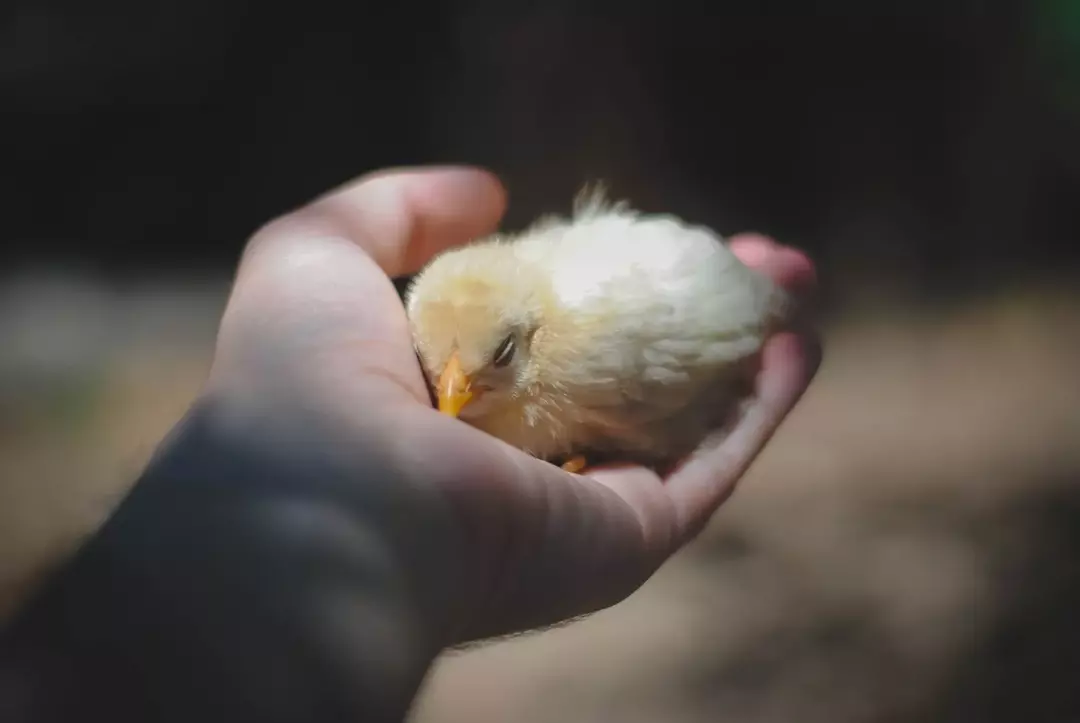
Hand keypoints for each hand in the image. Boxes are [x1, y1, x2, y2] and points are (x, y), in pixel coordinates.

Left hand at [205, 165, 820, 642]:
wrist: (328, 501)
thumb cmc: (307, 374)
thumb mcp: (320, 253)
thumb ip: (393, 211)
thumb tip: (488, 193)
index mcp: (451, 404)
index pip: (543, 338)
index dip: (600, 281)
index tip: (644, 235)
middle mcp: (518, 461)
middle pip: (629, 376)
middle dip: (690, 313)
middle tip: (744, 256)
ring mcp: (576, 506)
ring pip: (682, 422)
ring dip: (744, 351)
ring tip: (792, 283)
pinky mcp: (627, 539)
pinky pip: (710, 468)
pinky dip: (760, 411)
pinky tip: (798, 345)